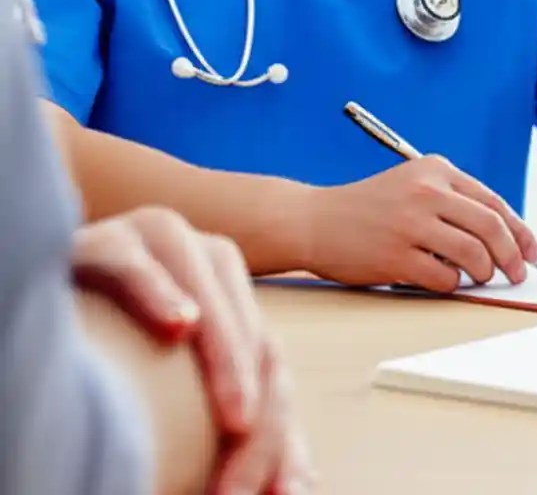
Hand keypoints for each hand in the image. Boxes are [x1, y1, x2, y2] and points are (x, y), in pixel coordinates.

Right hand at [72, 207, 314, 493]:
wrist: (59, 286)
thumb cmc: (121, 343)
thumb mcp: (187, 382)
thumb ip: (244, 422)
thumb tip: (304, 481)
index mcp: (234, 291)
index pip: (270, 364)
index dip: (279, 433)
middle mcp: (208, 258)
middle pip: (251, 337)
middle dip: (256, 418)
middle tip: (242, 485)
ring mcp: (158, 241)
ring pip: (208, 300)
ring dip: (227, 359)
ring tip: (241, 420)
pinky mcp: (103, 240)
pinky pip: (133, 264)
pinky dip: (158, 292)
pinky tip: (178, 326)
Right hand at [304, 155, 536, 292]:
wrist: (313, 220)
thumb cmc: (369, 209)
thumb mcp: (412, 186)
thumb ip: (453, 202)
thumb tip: (505, 238)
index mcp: (435, 170)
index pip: (494, 202)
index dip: (520, 231)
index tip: (531, 252)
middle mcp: (426, 192)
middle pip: (492, 227)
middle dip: (512, 256)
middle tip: (516, 274)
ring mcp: (411, 223)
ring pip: (474, 254)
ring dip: (484, 273)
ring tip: (479, 278)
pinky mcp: (396, 255)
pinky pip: (445, 278)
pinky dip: (452, 285)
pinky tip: (444, 281)